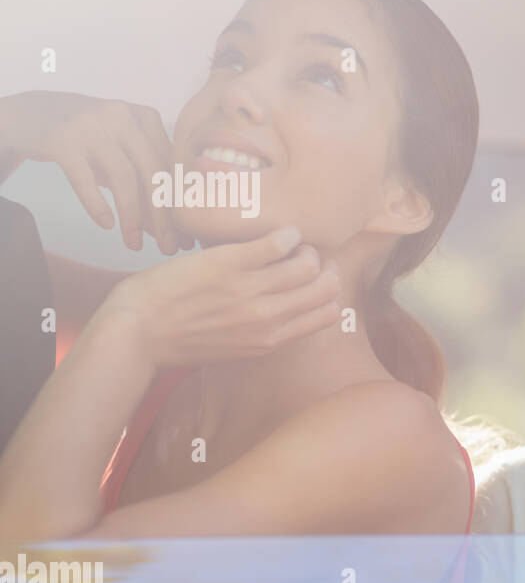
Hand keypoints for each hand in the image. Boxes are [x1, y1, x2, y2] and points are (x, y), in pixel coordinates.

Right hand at [0, 90, 184, 252]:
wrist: (31, 113)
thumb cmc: (88, 141)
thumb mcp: (120, 158)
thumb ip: (143, 189)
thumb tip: (170, 233)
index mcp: (145, 118)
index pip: (170, 167)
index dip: (180, 205)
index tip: (186, 238)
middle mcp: (122, 116)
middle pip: (154, 172)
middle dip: (164, 217)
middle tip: (168, 248)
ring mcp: (91, 125)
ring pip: (123, 176)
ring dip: (132, 217)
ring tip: (134, 244)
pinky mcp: (62, 138)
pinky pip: (84, 177)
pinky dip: (97, 204)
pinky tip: (106, 224)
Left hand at [94, 226, 342, 367]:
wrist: (136, 334)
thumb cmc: (178, 342)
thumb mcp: (231, 350)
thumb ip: (261, 334)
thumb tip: (281, 316)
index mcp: (270, 340)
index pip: (329, 314)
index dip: (329, 292)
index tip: (316, 280)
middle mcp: (267, 318)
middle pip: (327, 287)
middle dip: (326, 268)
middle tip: (310, 257)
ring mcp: (248, 291)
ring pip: (307, 264)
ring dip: (306, 249)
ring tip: (291, 244)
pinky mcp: (227, 265)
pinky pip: (276, 244)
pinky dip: (287, 234)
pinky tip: (282, 232)